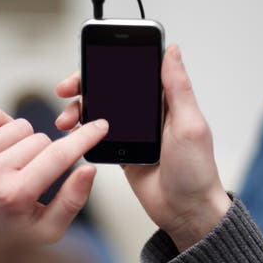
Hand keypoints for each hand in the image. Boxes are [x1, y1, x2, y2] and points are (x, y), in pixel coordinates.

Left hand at [0, 106, 107, 247]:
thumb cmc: (9, 233)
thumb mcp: (47, 230)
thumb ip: (72, 200)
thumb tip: (89, 168)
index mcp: (16, 195)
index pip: (59, 156)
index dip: (84, 138)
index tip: (100, 126)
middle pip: (42, 139)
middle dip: (46, 154)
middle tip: (33, 176)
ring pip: (20, 126)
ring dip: (24, 142)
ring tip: (14, 166)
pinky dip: (3, 128)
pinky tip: (0, 151)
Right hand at [55, 44, 229, 251]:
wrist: (186, 212)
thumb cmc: (196, 171)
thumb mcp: (190, 125)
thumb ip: (178, 88)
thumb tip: (172, 51)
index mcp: (166, 100)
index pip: (134, 70)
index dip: (109, 63)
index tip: (89, 61)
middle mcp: (148, 112)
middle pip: (110, 88)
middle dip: (85, 86)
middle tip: (66, 91)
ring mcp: (134, 132)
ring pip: (100, 112)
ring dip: (80, 112)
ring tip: (67, 121)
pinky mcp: (123, 152)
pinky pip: (98, 137)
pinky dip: (83, 134)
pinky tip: (73, 135)